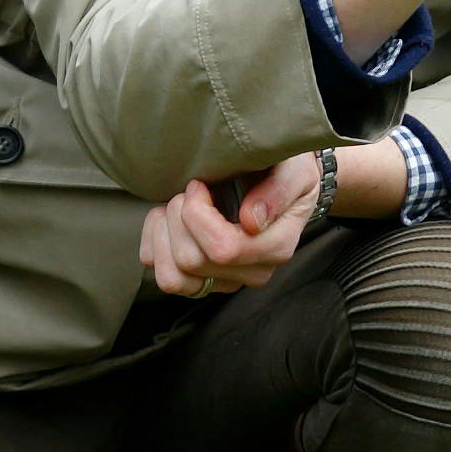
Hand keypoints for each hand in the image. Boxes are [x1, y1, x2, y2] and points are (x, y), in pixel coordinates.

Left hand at [137, 155, 323, 297]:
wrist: (279, 179)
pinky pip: (160, 274)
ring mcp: (224, 281)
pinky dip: (154, 243)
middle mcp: (252, 273)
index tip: (200, 184)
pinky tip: (169, 219)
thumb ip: (280, 190)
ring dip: (163, 235)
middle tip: (190, 189)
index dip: (198, 213)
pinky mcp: (200, 282)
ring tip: (175, 205)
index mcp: (276, 248)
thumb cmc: (285, 170)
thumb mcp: (296, 169)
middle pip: (192, 260)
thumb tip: (251, 221)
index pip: (224, 248)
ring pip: (172, 278)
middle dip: (179, 216)